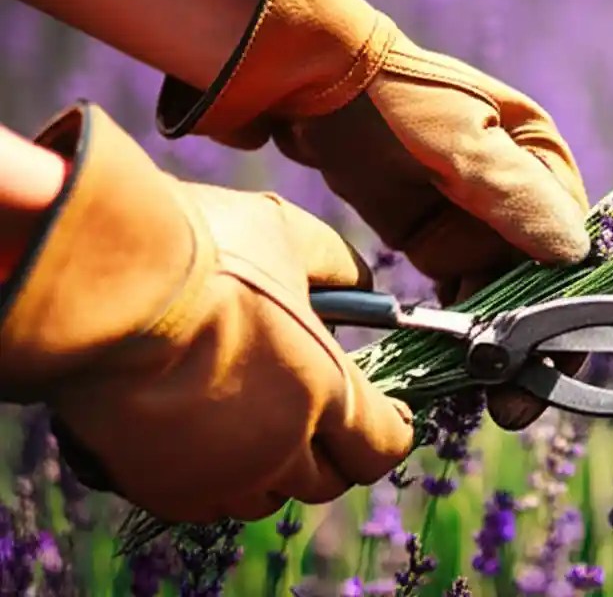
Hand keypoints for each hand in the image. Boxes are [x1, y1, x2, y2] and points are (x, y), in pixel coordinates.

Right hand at [0, 103, 413, 522]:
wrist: (98, 285)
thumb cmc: (201, 251)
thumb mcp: (288, 234)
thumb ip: (338, 265)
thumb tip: (362, 284)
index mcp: (328, 391)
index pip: (383, 446)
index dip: (390, 429)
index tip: (386, 413)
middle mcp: (281, 448)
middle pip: (326, 480)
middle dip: (331, 450)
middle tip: (320, 415)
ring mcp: (220, 475)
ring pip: (266, 496)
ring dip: (272, 467)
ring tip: (257, 423)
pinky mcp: (163, 487)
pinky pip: (206, 501)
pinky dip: (215, 478)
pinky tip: (204, 437)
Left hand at [156, 0, 592, 429]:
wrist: (310, 85)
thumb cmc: (393, 99)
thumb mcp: (458, 142)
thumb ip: (512, 197)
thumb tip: (575, 255)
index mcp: (542, 161)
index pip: (574, 244)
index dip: (573, 304)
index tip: (560, 358)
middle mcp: (520, 197)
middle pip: (542, 282)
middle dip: (535, 341)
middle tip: (518, 400)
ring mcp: (477, 223)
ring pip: (502, 297)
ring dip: (497, 345)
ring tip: (489, 397)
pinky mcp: (436, 244)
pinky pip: (459, 297)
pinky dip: (457, 331)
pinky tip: (453, 367)